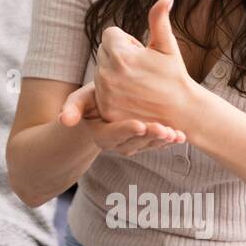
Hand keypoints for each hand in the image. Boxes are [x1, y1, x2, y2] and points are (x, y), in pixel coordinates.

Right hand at [59, 82, 185, 156]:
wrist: (104, 108)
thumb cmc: (92, 100)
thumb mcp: (80, 100)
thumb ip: (72, 107)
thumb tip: (64, 120)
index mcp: (100, 134)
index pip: (113, 134)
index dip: (126, 130)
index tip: (139, 124)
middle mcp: (117, 144)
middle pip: (134, 142)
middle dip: (150, 136)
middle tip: (164, 130)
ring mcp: (132, 145)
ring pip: (148, 145)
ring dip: (163, 141)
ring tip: (176, 134)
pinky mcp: (145, 143)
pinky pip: (157, 144)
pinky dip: (169, 140)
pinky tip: (181, 135)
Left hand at [92, 0, 197, 130]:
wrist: (181, 112)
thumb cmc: (174, 75)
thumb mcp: (167, 46)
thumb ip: (159, 19)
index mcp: (120, 54)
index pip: (110, 34)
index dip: (127, 41)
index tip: (141, 53)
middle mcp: (107, 73)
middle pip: (103, 52)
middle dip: (119, 56)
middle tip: (140, 69)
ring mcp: (105, 93)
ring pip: (100, 71)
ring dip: (114, 73)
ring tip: (137, 84)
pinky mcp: (106, 109)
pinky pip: (100, 91)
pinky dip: (112, 92)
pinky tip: (131, 97)